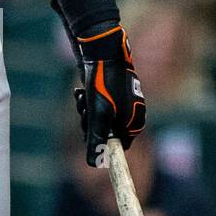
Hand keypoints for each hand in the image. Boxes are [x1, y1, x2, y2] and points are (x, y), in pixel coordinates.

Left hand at [71, 22, 146, 167]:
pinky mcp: (109, 94)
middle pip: (104, 132)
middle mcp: (130, 114)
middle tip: (85, 109)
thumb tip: (94, 163)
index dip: (100, 142)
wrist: (102, 52)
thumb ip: (97, 140)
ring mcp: (120, 103)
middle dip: (90, 122)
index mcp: (135, 123)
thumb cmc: (103, 84)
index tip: (88, 132)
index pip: (117, 146)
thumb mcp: (99, 116)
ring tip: (83, 96)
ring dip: (86, 110)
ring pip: (97, 118)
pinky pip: (95, 105)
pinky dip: (86, 101)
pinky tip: (81, 91)